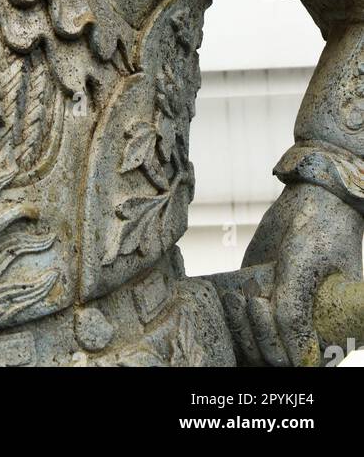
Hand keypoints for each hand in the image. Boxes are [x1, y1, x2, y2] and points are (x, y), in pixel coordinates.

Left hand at [222, 183, 362, 365]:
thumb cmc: (318, 231)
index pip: (301, 366)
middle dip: (256, 335)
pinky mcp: (265, 302)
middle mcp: (308, 330)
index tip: (261, 307)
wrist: (311, 199)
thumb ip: (293, 310)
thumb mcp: (304, 267)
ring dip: (242, 327)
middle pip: (274, 360)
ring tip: (238, 295)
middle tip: (250, 299)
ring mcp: (283, 316)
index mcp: (334, 333)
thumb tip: (289, 360)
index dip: (277, 350)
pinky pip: (246, 325)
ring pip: (256, 347)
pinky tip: (231, 296)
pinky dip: (235, 319)